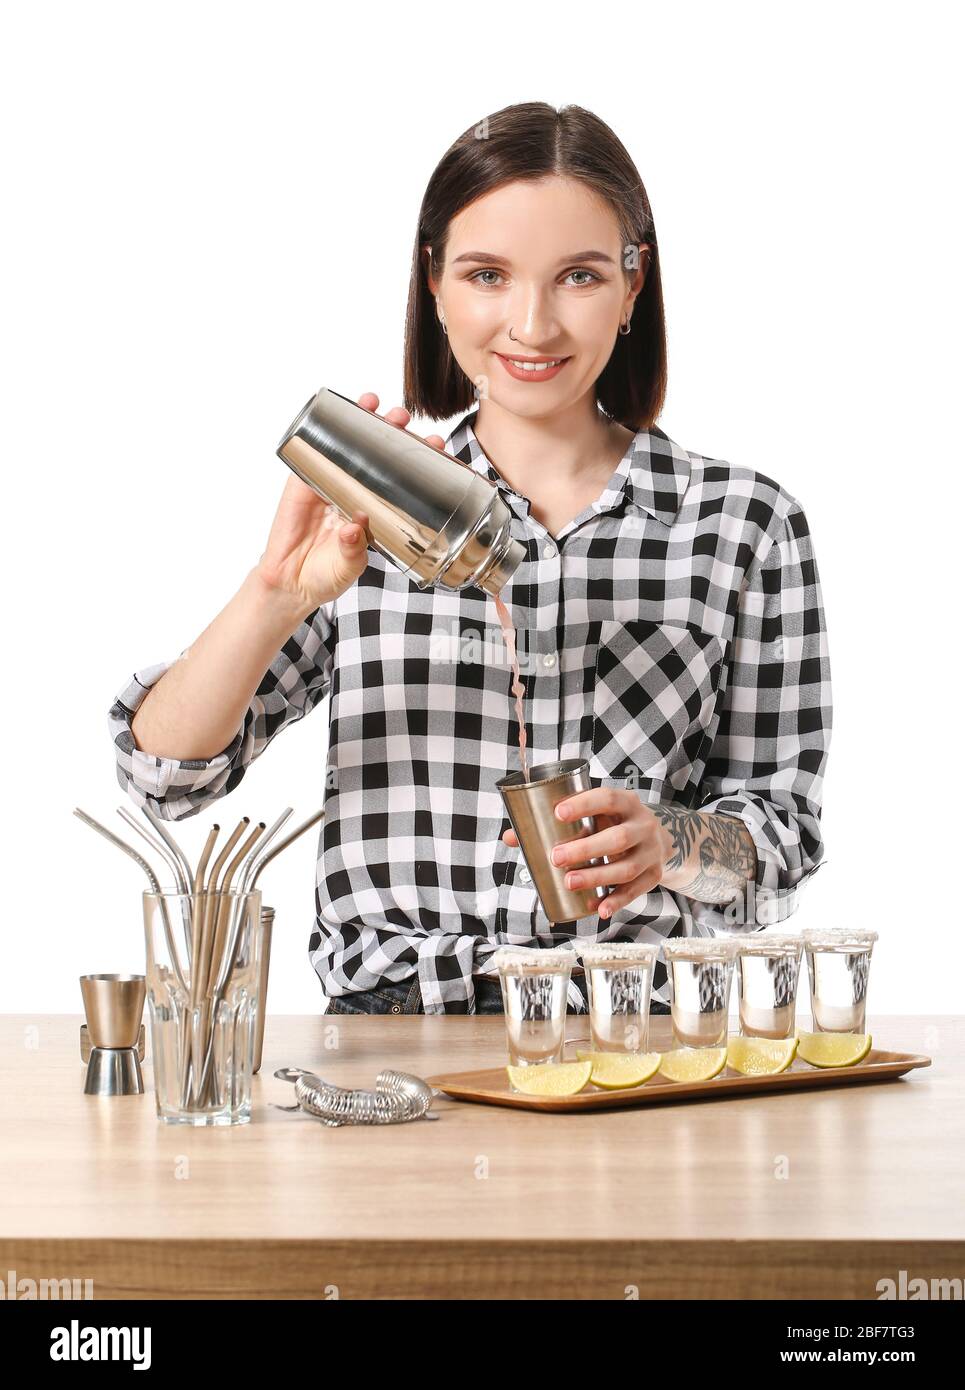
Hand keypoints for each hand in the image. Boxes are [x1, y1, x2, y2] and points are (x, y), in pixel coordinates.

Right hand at [257, 392, 447, 610]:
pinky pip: (313, 451)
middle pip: (379, 455)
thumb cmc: (326, 575)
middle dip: (392, 432)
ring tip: (374, 404)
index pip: (402, 480)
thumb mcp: (348, 567)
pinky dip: (323, 430)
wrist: (291, 583)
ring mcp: (330, 484)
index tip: (435, 445)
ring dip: (362, 421)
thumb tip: (353, 527)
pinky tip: (335, 412)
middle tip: (403, 419)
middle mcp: (357, 492)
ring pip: (349, 446)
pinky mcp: (303, 483)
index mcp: (377, 509)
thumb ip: (353, 551)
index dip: (418, 462)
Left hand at [500, 787, 672, 917]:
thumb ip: (556, 824)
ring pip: (626, 868)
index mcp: (626, 802)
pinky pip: (635, 891)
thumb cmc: (613, 824)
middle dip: (586, 849)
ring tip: (569, 882)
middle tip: (556, 857)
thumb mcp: (594, 816)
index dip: (583, 804)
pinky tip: (599, 909)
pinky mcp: (654, 875)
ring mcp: (651, 852)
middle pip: (618, 838)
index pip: (607, 798)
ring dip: (597, 877)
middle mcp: (643, 825)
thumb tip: (510, 837)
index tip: (557, 813)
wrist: (658, 839)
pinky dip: (616, 901)